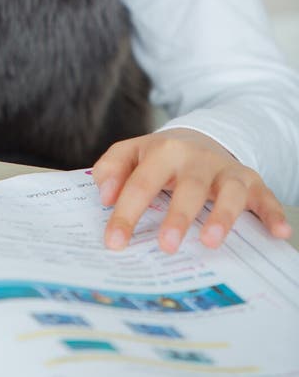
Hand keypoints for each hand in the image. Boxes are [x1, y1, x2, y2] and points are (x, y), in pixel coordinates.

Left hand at [91, 127, 292, 253]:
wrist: (200, 137)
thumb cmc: (160, 157)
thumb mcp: (132, 153)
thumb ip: (112, 168)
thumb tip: (103, 194)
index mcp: (162, 151)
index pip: (141, 184)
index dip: (126, 213)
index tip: (114, 242)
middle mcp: (196, 158)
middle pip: (187, 188)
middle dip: (177, 216)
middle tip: (165, 245)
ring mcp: (225, 170)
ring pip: (228, 191)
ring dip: (222, 216)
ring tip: (210, 242)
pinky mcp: (250, 181)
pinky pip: (265, 197)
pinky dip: (273, 213)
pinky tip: (279, 232)